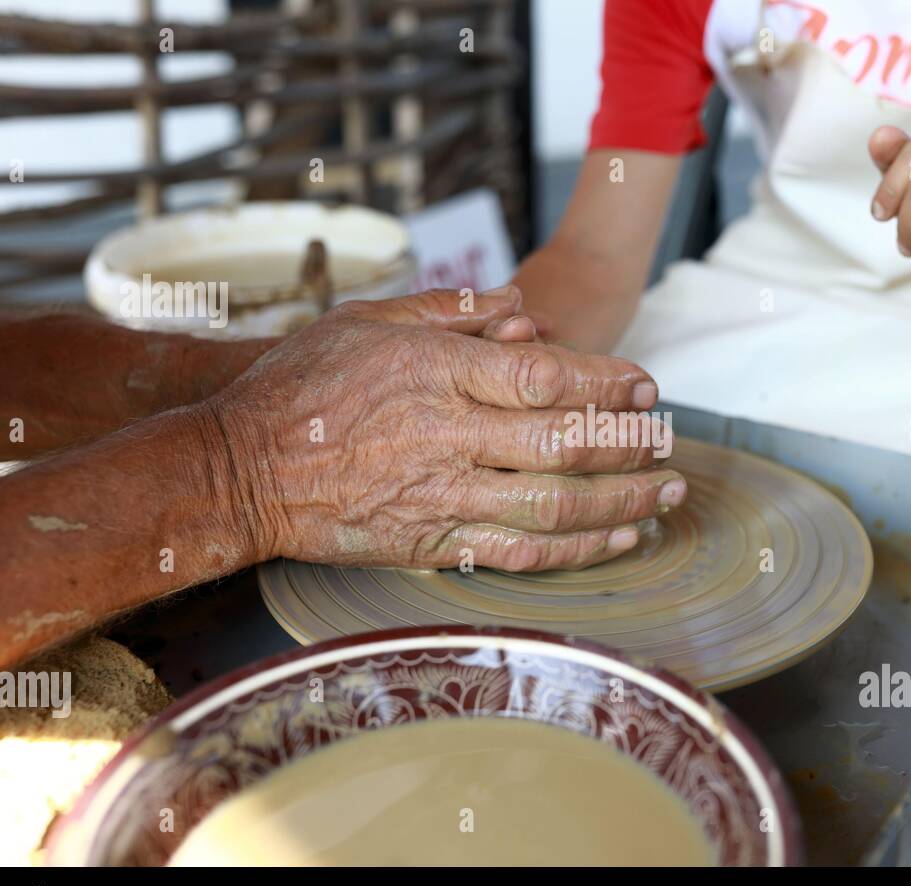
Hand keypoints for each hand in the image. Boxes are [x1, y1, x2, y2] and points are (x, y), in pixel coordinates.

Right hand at [203, 289, 682, 571]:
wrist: (240, 471)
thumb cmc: (299, 387)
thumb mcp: (367, 320)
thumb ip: (449, 311)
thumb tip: (521, 307)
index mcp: (437, 374)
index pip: (549, 379)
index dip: (609, 385)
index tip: (646, 388)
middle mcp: (450, 438)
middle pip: (568, 445)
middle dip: (632, 444)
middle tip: (670, 441)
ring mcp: (444, 498)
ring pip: (557, 507)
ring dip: (624, 503)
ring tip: (667, 495)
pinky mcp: (434, 546)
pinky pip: (522, 553)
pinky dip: (579, 550)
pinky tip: (618, 541)